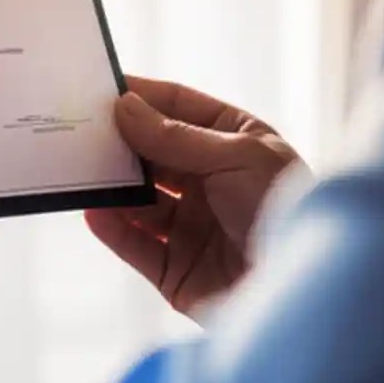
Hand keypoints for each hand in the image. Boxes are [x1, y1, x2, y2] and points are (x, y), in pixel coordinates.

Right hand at [86, 76, 299, 312]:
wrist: (303, 295)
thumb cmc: (284, 211)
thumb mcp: (234, 157)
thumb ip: (173, 135)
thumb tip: (125, 107)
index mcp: (237, 145)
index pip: (181, 109)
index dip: (143, 97)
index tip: (101, 87)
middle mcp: (214, 183)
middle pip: (154, 154)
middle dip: (120, 141)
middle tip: (79, 127)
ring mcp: (194, 228)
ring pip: (141, 201)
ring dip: (112, 186)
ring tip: (80, 168)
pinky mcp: (178, 271)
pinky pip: (136, 245)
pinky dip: (113, 228)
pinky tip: (93, 210)